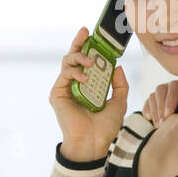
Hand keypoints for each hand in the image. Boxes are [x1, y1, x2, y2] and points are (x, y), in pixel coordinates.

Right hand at [50, 26, 129, 160]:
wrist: (93, 143)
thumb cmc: (105, 127)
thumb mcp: (119, 102)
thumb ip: (119, 84)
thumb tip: (117, 66)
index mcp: (88, 85)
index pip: (86, 61)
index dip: (88, 46)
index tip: (93, 34)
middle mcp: (75, 84)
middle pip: (74, 57)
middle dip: (79, 42)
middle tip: (86, 33)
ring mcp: (65, 88)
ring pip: (67, 62)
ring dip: (79, 57)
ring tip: (91, 62)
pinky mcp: (58, 94)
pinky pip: (64, 75)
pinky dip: (75, 72)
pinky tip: (85, 78)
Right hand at [142, 79, 177, 124]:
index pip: (175, 87)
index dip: (171, 100)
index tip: (169, 114)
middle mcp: (173, 86)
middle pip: (161, 90)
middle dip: (161, 107)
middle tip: (162, 123)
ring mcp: (163, 92)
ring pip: (153, 95)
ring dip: (154, 110)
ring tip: (157, 125)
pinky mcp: (156, 100)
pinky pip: (148, 101)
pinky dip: (147, 108)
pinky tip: (148, 118)